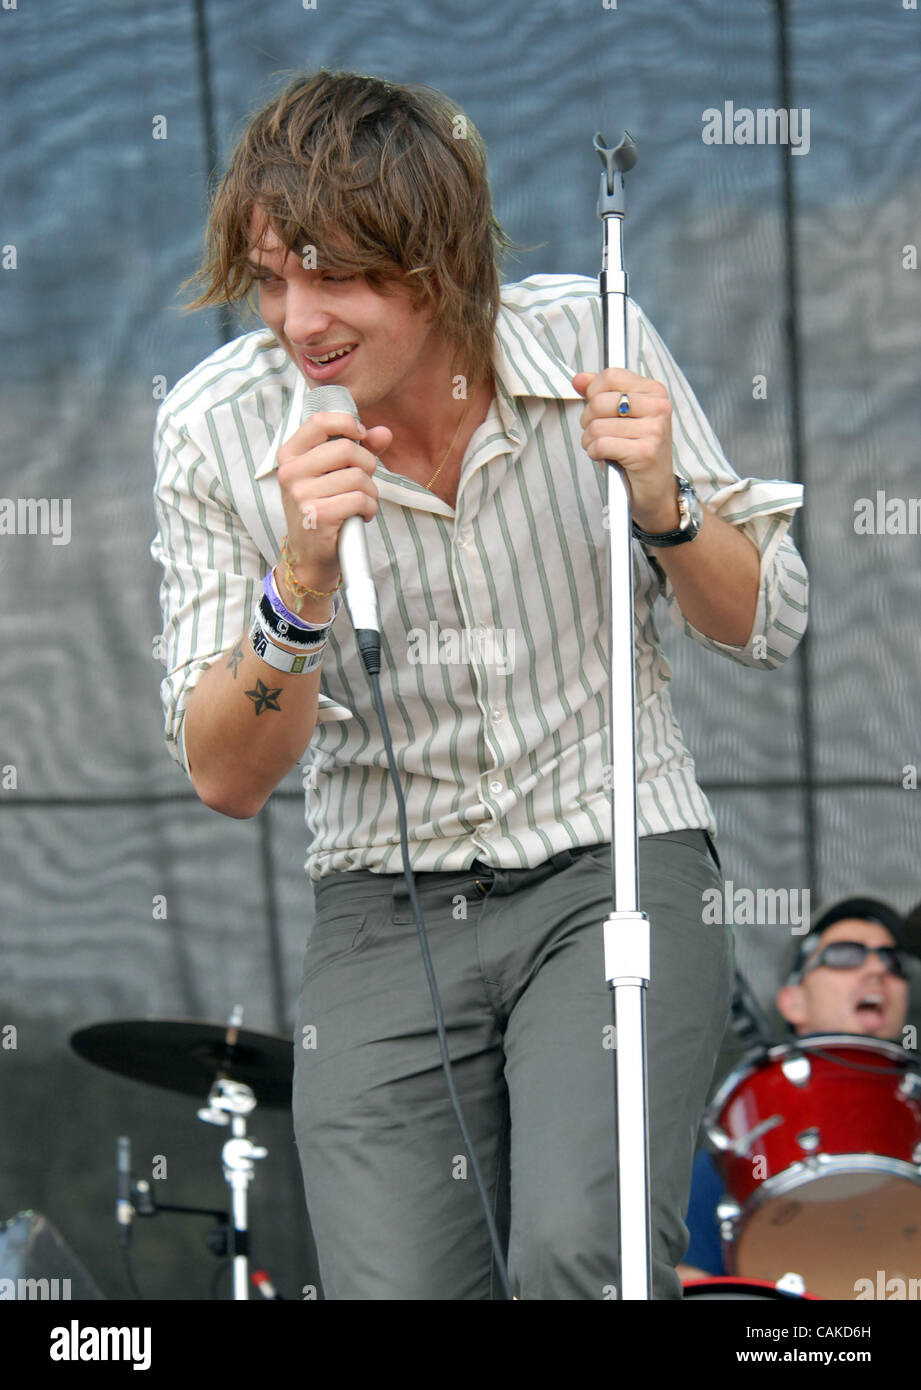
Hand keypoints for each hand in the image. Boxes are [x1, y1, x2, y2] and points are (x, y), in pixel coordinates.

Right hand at [276, 412, 392, 591]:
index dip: (348, 424)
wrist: (309, 554)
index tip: (360, 437)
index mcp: (289, 455)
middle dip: (367, 465)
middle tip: (364, 481)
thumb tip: (384, 433)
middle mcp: (290, 472)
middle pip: (346, 448)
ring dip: (370, 491)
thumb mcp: (332, 474)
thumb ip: (359, 448)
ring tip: (360, 502)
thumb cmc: (323, 508)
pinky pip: (360, 500)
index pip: (320, 421)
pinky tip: (360, 516)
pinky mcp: (317, 515)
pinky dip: (369, 508)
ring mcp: (301, 494)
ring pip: (358, 476)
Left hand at [572, 368, 678, 531]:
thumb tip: (578, 379)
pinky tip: (605, 458)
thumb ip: (599, 393)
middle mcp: (658, 407)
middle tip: (597, 434)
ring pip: (597, 426)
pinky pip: (601, 445)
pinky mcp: (645, 452)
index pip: (611, 376)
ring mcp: (654, 430)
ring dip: (589, 441)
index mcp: (655, 391)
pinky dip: (594, 453)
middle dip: (588, 420)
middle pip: (600, 401)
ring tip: (602, 448)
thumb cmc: (637, 451)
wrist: (656, 490)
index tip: (598, 411)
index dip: (593, 393)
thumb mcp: (621, 416)